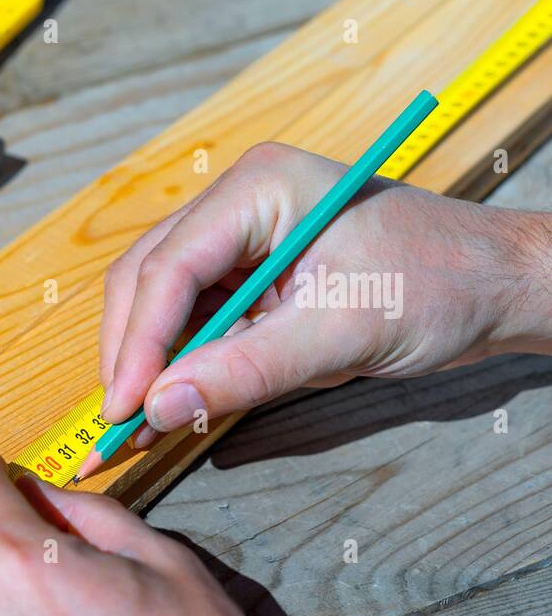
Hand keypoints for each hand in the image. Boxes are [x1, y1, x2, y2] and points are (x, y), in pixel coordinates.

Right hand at [100, 142, 551, 448]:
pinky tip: (173, 406)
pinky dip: (180, 366)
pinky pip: (194, 321)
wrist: (494, 286)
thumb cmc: (438, 285)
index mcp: (258, 190)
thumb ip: (245, 370)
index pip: (169, 267)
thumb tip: (158, 407)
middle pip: (147, 281)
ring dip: (148, 364)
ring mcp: (239, 239)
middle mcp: (237, 204)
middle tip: (120, 423)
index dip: (136, 342)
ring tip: (140, 426)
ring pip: (160, 303)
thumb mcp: (341, 332)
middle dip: (130, 354)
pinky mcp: (248, 276)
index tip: (123, 407)